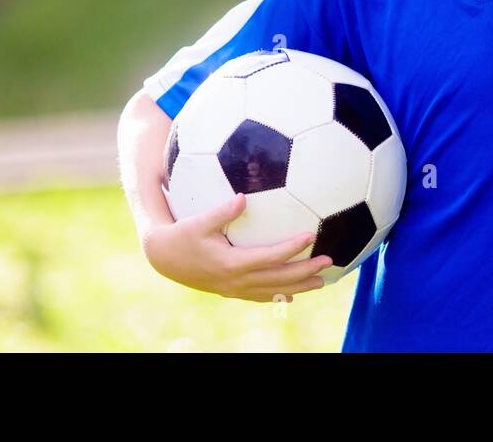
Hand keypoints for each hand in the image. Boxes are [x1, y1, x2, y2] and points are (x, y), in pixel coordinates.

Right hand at [143, 192, 332, 302]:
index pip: (269, 257)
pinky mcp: (231, 290)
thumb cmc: (182, 235)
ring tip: (321, 281)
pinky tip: (292, 293)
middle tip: (328, 261)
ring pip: (272, 291)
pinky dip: (278, 294)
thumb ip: (222, 211)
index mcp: (231, 263)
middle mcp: (236, 280)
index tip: (310, 236)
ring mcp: (234, 289)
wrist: (163, 259)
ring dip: (298, 286)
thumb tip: (244, 197)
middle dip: (305, 272)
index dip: (291, 248)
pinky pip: (260, 295)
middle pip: (278, 279)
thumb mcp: (198, 221)